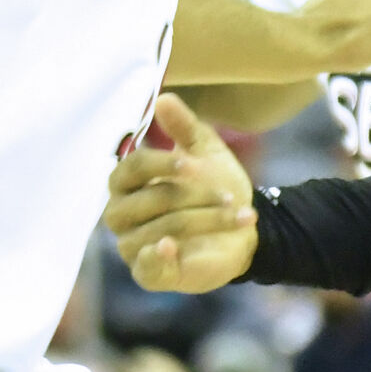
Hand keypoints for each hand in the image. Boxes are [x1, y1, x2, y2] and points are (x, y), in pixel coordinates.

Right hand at [104, 95, 256, 291]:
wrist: (247, 227)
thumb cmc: (218, 186)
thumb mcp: (207, 152)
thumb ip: (185, 128)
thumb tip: (163, 98)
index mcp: (129, 182)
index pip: (131, 169)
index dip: (160, 165)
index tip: (193, 164)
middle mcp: (123, 214)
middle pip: (149, 200)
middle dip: (194, 196)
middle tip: (229, 194)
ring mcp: (134, 245)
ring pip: (161, 229)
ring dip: (205, 220)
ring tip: (240, 215)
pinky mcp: (150, 273)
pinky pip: (145, 267)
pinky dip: (157, 258)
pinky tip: (173, 247)